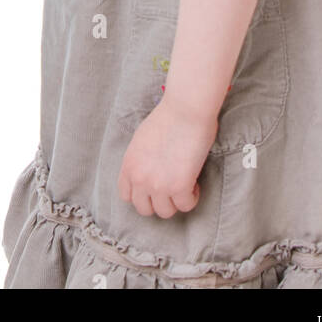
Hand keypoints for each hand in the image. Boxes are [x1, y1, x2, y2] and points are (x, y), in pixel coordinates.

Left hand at [117, 97, 218, 216]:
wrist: (185, 109)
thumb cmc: (168, 117)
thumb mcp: (142, 140)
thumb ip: (141, 160)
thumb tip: (150, 173)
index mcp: (129, 164)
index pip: (126, 196)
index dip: (142, 194)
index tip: (154, 188)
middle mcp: (139, 178)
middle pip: (144, 209)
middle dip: (159, 201)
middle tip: (171, 188)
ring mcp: (158, 185)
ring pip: (165, 212)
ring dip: (176, 201)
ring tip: (184, 184)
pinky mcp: (179, 187)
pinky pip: (186, 206)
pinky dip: (192, 197)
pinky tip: (194, 182)